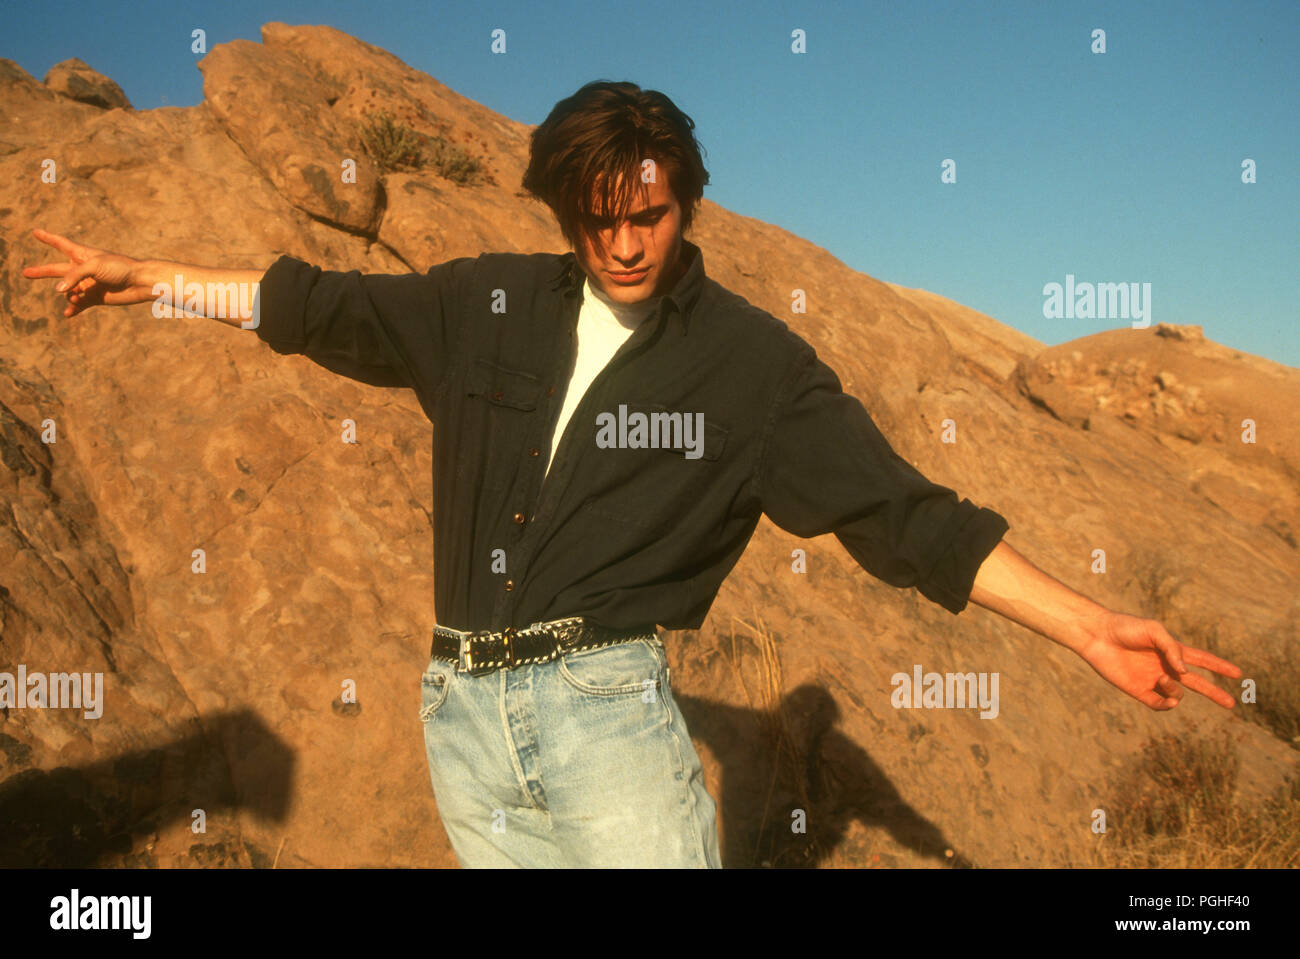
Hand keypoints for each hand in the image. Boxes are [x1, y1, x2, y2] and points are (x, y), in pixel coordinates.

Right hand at [21, 227, 154, 316]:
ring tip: (76, 297)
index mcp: (82, 255)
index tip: (35, 232)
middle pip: (57, 271)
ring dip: (69, 295)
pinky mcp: (95, 297)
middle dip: (41, 271)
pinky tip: (68, 313)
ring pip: (68, 291)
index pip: (60, 244)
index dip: (48, 238)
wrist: (140, 283)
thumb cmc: (120, 268)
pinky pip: (79, 304)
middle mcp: (83, 269)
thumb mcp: (94, 266)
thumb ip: (74, 276)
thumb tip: (58, 291)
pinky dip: (73, 308)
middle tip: (25, 272)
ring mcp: (88, 284)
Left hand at [1077, 611, 1241, 709]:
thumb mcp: (1154, 630)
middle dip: (1214, 692)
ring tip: (1162, 678)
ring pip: (1177, 694)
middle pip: (1196, 683)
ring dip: (1175, 689)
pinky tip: (1169, 698)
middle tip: (1231, 704)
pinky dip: (1166, 704)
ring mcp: (1152, 680)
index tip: (1238, 673)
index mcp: (1172, 651)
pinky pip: (1158, 704)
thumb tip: (1185, 672)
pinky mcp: (1138, 690)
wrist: (1098, 636)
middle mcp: (1164, 667)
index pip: (1202, 660)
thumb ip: (1173, 649)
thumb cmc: (1125, 627)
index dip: (1219, 666)